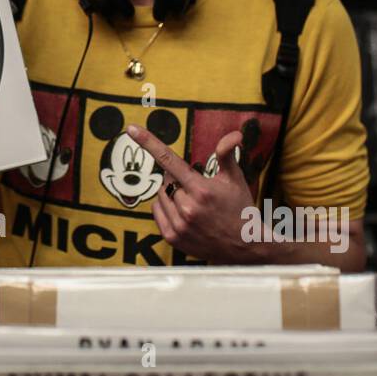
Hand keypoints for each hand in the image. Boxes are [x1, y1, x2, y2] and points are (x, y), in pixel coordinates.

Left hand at [126, 124, 255, 263]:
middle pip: (167, 180)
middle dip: (178, 179)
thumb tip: (234, 135)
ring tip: (194, 203)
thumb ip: (227, 154)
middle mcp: (187, 208)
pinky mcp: (172, 237)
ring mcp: (178, 225)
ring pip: (161, 195)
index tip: (131, 129)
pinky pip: (156, 211)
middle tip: (197, 189)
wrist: (244, 246)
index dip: (148, 142)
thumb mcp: (235, 179)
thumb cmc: (240, 208)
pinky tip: (184, 213)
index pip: (169, 160)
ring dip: (172, 193)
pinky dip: (165, 207)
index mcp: (201, 190)